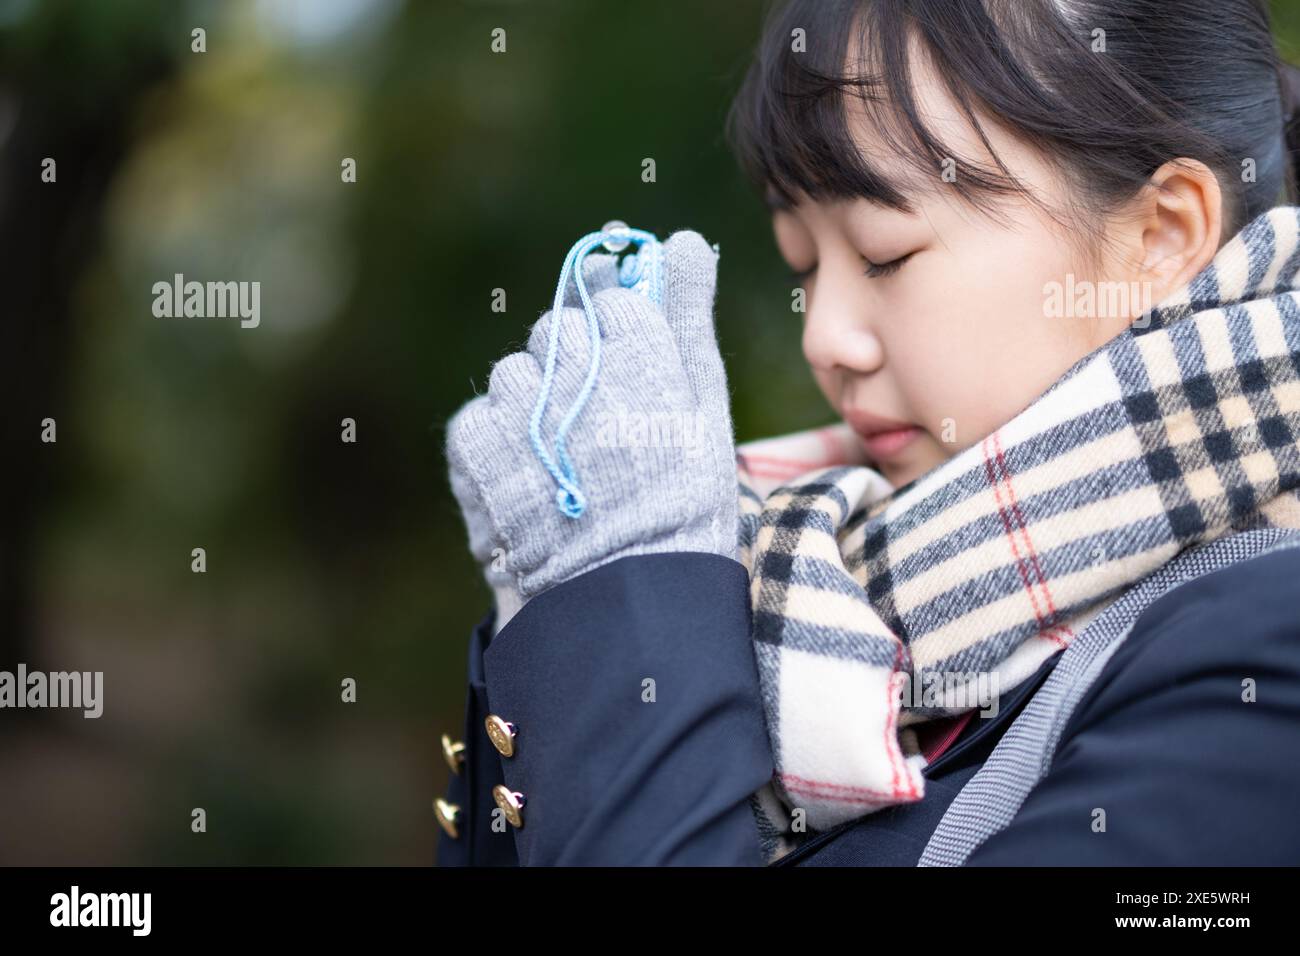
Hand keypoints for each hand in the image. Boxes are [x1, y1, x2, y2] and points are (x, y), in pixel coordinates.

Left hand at [445, 230, 736, 617]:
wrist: (623, 596)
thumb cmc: (680, 502)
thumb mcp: (704, 407)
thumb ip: (687, 317)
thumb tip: (678, 239)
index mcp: (635, 347)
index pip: (611, 299)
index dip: (621, 339)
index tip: (632, 383)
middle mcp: (571, 365)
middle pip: (558, 329)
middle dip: (577, 367)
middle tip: (599, 427)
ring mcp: (516, 405)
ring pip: (515, 372)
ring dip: (534, 406)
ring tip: (565, 463)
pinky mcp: (474, 447)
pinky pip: (478, 418)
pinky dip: (499, 446)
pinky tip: (532, 483)